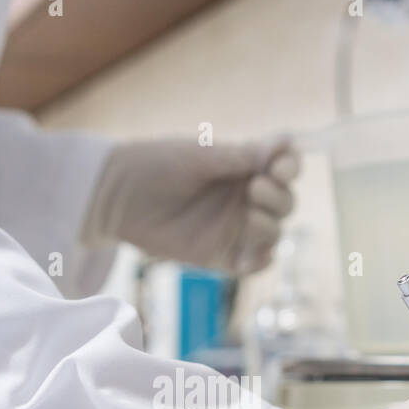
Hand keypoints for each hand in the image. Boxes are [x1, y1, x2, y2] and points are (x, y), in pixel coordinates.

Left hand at [81, 136, 298, 274]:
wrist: (118, 197)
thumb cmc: (156, 165)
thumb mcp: (200, 155)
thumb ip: (240, 156)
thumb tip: (285, 144)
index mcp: (243, 167)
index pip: (284, 167)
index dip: (290, 166)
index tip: (280, 166)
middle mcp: (244, 198)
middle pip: (285, 203)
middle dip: (279, 197)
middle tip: (253, 188)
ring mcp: (234, 228)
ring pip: (275, 234)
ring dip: (272, 226)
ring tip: (249, 216)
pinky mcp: (221, 256)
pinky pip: (254, 264)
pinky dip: (260, 261)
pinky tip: (251, 255)